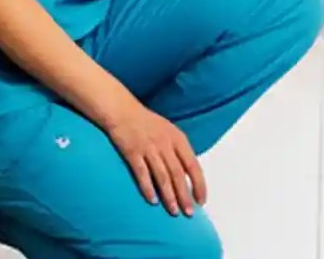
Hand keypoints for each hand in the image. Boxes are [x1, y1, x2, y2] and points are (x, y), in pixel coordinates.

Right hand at [106, 100, 206, 216]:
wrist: (122, 110)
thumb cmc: (147, 123)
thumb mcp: (169, 132)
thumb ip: (179, 151)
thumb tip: (188, 174)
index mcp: (178, 139)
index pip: (193, 165)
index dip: (199, 184)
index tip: (201, 200)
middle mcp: (165, 144)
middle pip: (178, 174)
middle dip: (185, 195)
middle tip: (189, 213)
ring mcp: (148, 148)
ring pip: (162, 176)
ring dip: (169, 196)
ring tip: (174, 211)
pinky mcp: (132, 152)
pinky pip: (142, 173)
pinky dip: (148, 188)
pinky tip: (153, 200)